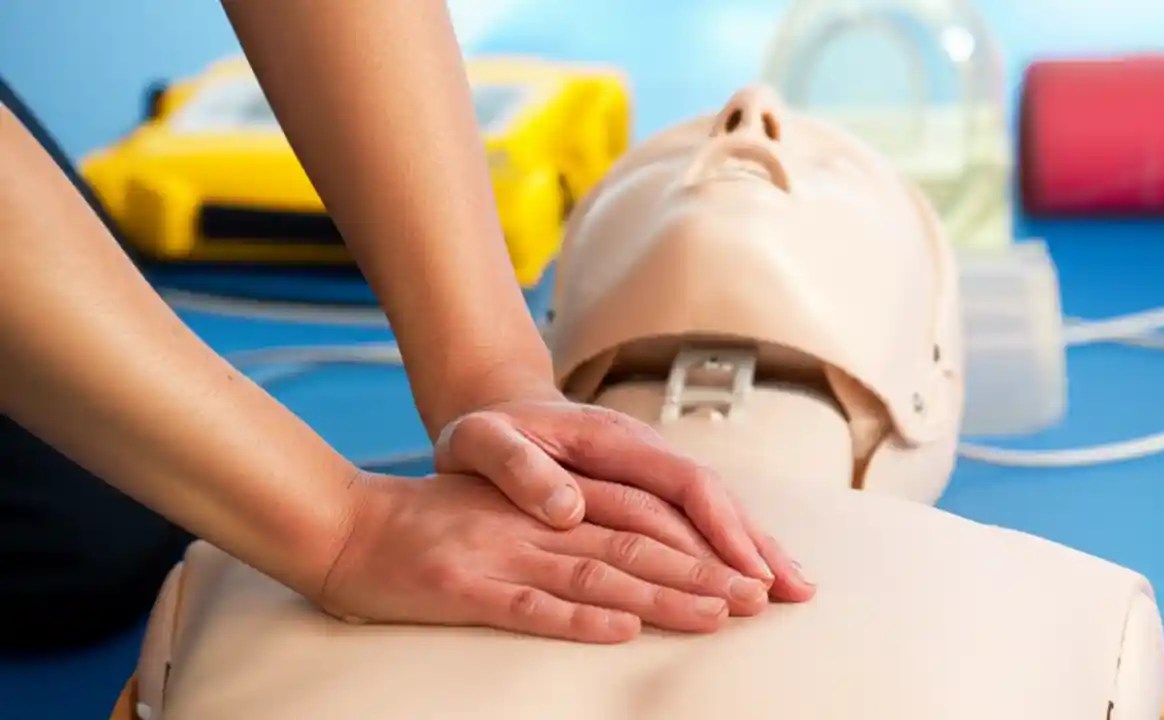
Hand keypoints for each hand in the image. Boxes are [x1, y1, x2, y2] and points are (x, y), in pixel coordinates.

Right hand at [317, 473, 771, 642]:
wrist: (350, 527)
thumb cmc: (433, 525)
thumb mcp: (506, 512)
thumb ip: (563, 523)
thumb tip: (627, 555)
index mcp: (551, 500)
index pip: (640, 516)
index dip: (696, 543)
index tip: (746, 570)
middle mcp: (537, 521)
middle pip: (633, 542)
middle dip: (699, 570)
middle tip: (755, 598)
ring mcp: (503, 551)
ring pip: (595, 572)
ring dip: (660, 594)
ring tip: (715, 614)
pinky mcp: (466, 587)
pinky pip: (529, 604)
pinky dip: (578, 617)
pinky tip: (623, 628)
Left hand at [433, 396, 814, 602]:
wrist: (495, 410)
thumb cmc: (488, 432)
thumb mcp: (482, 443)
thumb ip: (518, 469)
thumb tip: (567, 506)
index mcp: (610, 438)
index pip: (681, 481)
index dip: (718, 526)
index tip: (745, 567)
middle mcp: (642, 450)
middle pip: (714, 496)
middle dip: (755, 543)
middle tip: (793, 591)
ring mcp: (650, 468)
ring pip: (716, 507)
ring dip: (756, 547)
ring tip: (797, 588)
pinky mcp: (648, 486)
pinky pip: (699, 516)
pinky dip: (733, 544)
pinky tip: (758, 571)